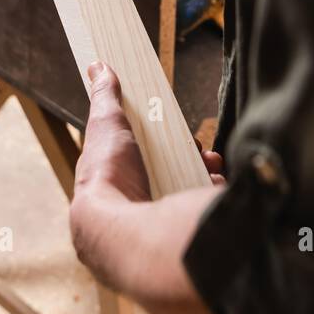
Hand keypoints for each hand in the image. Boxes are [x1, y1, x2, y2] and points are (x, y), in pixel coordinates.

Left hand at [71, 62, 225, 284]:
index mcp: (113, 189)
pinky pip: (198, 221)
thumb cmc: (108, 177)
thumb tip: (98, 65)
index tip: (185, 135)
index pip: (144, 164)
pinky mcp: (174, 247)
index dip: (165, 146)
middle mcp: (130, 214)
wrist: (121, 230)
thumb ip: (105, 97)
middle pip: (169, 181)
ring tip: (213, 166)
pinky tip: (216, 186)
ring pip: (186, 202)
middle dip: (192, 162)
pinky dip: (210, 201)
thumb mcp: (107, 124)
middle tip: (204, 151)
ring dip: (204, 180)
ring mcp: (152, 233)